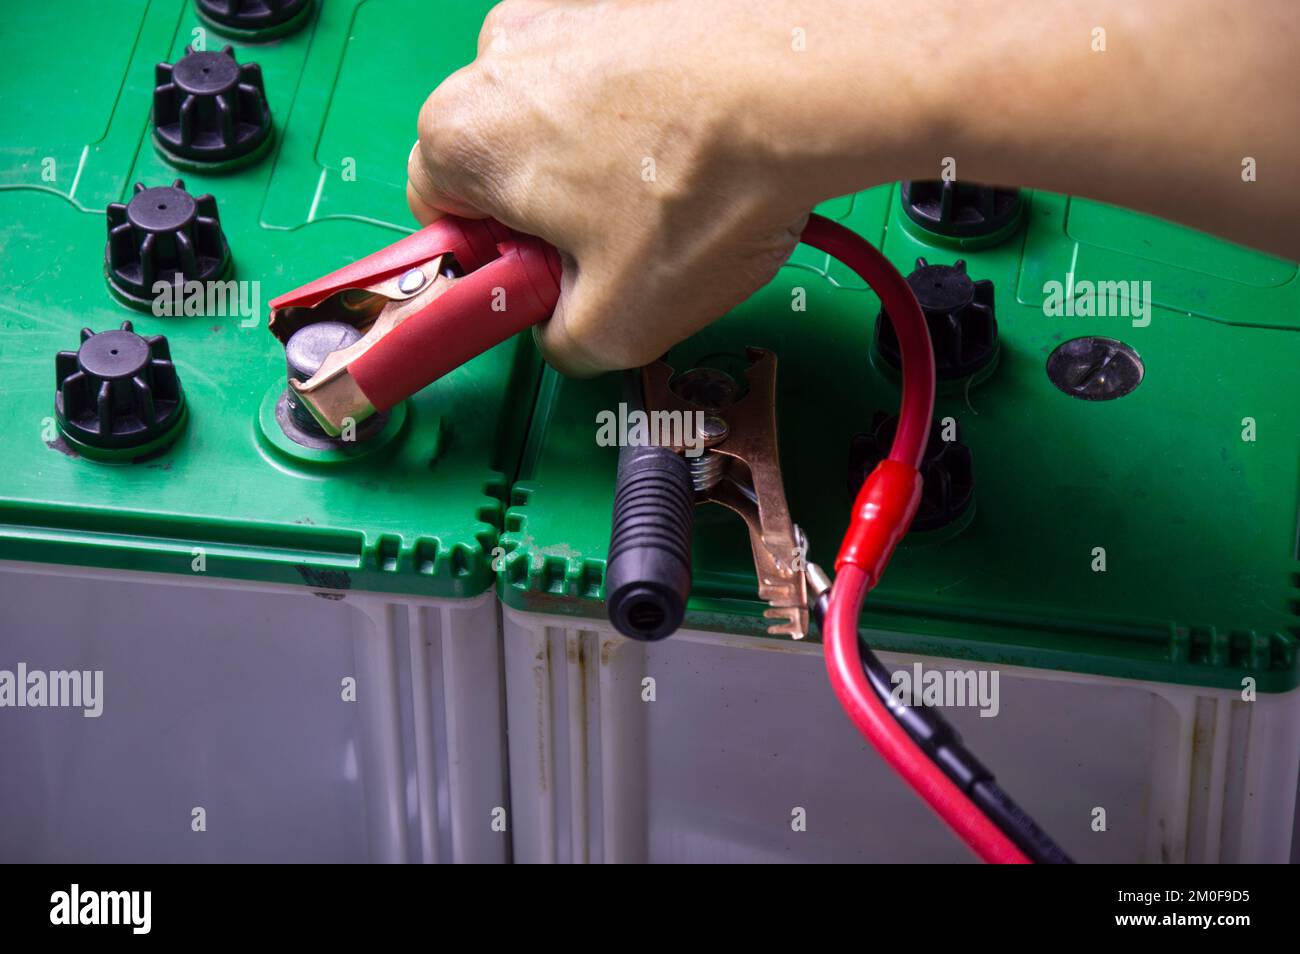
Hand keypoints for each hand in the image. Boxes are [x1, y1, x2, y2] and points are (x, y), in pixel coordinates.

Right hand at [407, 0, 921, 375]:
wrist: (811, 84)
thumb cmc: (705, 189)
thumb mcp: (614, 328)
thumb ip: (556, 343)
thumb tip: (562, 330)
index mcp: (463, 136)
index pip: (439, 215)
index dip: (491, 264)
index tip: (537, 287)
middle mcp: (500, 56)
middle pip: (501, 161)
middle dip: (549, 214)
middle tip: (619, 253)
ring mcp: (567, 12)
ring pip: (563, 115)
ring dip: (601, 164)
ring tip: (676, 197)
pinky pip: (617, 74)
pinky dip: (646, 113)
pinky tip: (699, 146)